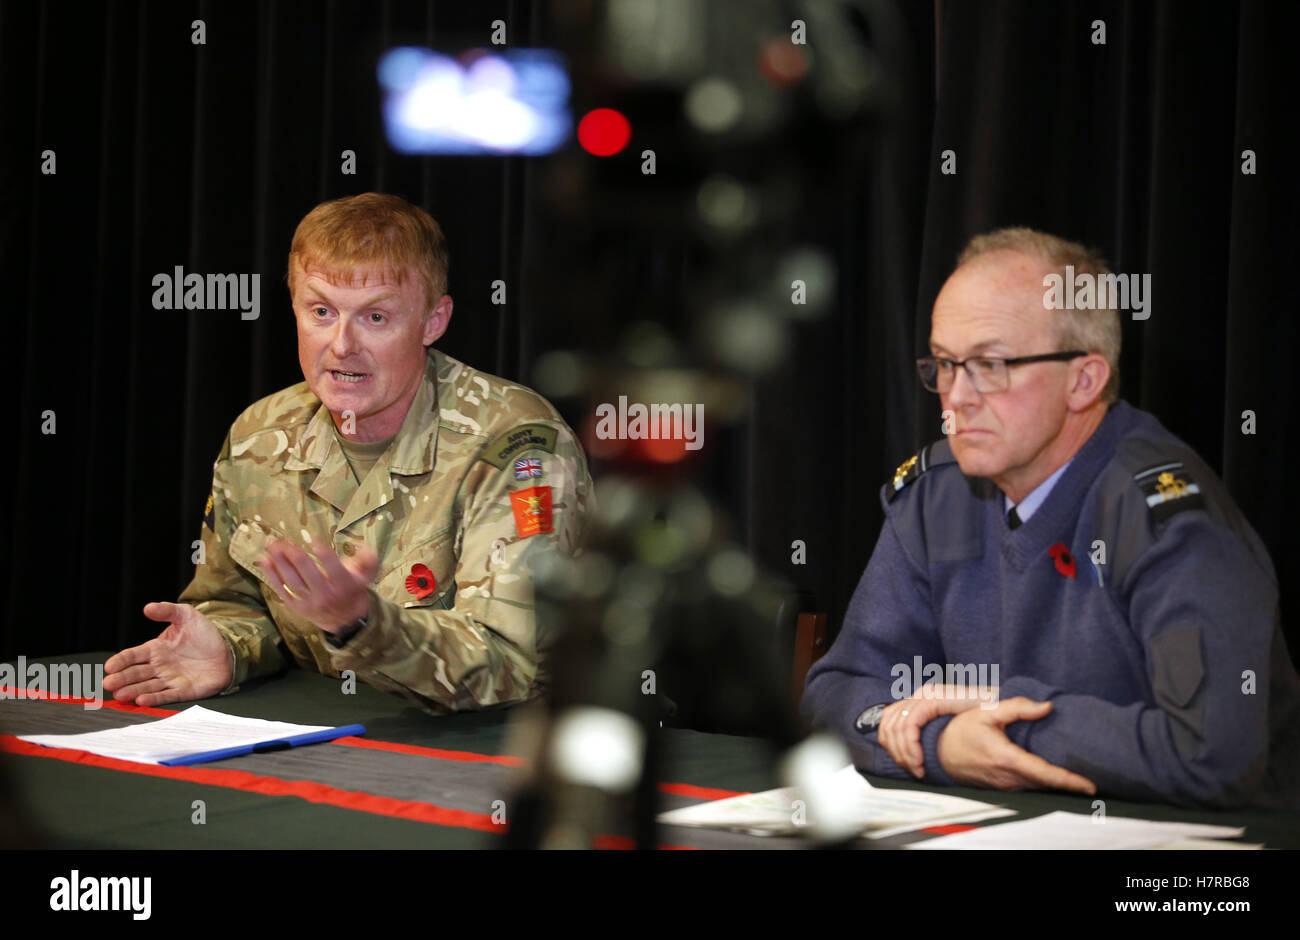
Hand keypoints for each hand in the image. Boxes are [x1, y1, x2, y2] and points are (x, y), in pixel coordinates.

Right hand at [103, 602, 232, 705]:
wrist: (228, 650)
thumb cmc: (205, 634)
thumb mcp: (187, 616)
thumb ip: (167, 611)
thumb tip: (148, 607)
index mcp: (155, 649)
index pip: (133, 655)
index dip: (121, 661)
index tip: (109, 666)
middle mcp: (159, 666)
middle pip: (136, 673)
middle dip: (121, 679)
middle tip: (108, 684)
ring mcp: (170, 679)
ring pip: (147, 686)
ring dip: (133, 691)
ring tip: (120, 695)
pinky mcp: (183, 691)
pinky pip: (166, 695)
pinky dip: (154, 698)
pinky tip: (141, 700)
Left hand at [255, 540, 379, 632]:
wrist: (346, 621)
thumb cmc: (354, 590)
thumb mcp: (368, 575)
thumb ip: (368, 558)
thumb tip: (357, 544)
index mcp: (344, 584)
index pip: (331, 565)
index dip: (320, 550)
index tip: (310, 537)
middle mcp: (326, 594)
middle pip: (307, 571)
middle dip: (294, 554)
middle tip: (283, 540)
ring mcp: (309, 602)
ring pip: (291, 580)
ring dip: (279, 561)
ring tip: (271, 545)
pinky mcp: (296, 606)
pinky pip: (281, 590)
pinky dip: (271, 575)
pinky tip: (264, 560)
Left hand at [879, 684, 998, 777]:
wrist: (1001, 706)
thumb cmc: (981, 721)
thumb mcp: (948, 730)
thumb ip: (928, 735)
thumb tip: (905, 752)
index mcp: (919, 700)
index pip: (888, 722)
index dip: (892, 748)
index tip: (909, 767)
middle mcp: (919, 694)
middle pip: (888, 725)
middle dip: (897, 753)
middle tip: (914, 771)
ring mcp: (925, 694)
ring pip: (896, 727)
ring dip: (904, 753)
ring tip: (918, 768)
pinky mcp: (932, 699)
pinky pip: (909, 725)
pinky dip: (911, 746)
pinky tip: (920, 760)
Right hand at [936, 697, 1095, 794]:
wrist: (938, 753)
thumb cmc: (961, 731)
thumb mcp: (987, 712)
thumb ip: (1018, 707)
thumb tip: (1047, 706)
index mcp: (1007, 759)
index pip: (1045, 774)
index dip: (1069, 781)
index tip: (1089, 785)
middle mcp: (1009, 778)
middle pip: (1047, 784)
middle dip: (1070, 783)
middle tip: (1093, 776)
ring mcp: (1006, 786)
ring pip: (1039, 787)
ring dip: (1058, 783)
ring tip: (1078, 776)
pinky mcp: (1004, 788)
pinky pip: (1030, 787)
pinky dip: (1044, 782)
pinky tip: (1053, 774)